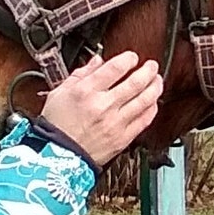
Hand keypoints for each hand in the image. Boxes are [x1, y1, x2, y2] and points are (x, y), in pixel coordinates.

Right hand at [39, 51, 164, 167]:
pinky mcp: (122, 139)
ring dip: (154, 87)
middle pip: (135, 82)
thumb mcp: (59, 93)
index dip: (128, 59)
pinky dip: (151, 109)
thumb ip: (80, 75)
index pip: (115, 68)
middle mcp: (102, 106)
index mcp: (85, 92)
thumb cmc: (57, 127)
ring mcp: (114, 123)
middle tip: (151, 66)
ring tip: (157, 81)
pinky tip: (152, 103)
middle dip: (148, 70)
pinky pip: (143, 121)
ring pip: (144, 101)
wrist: (58, 157)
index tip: (132, 57)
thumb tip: (96, 62)